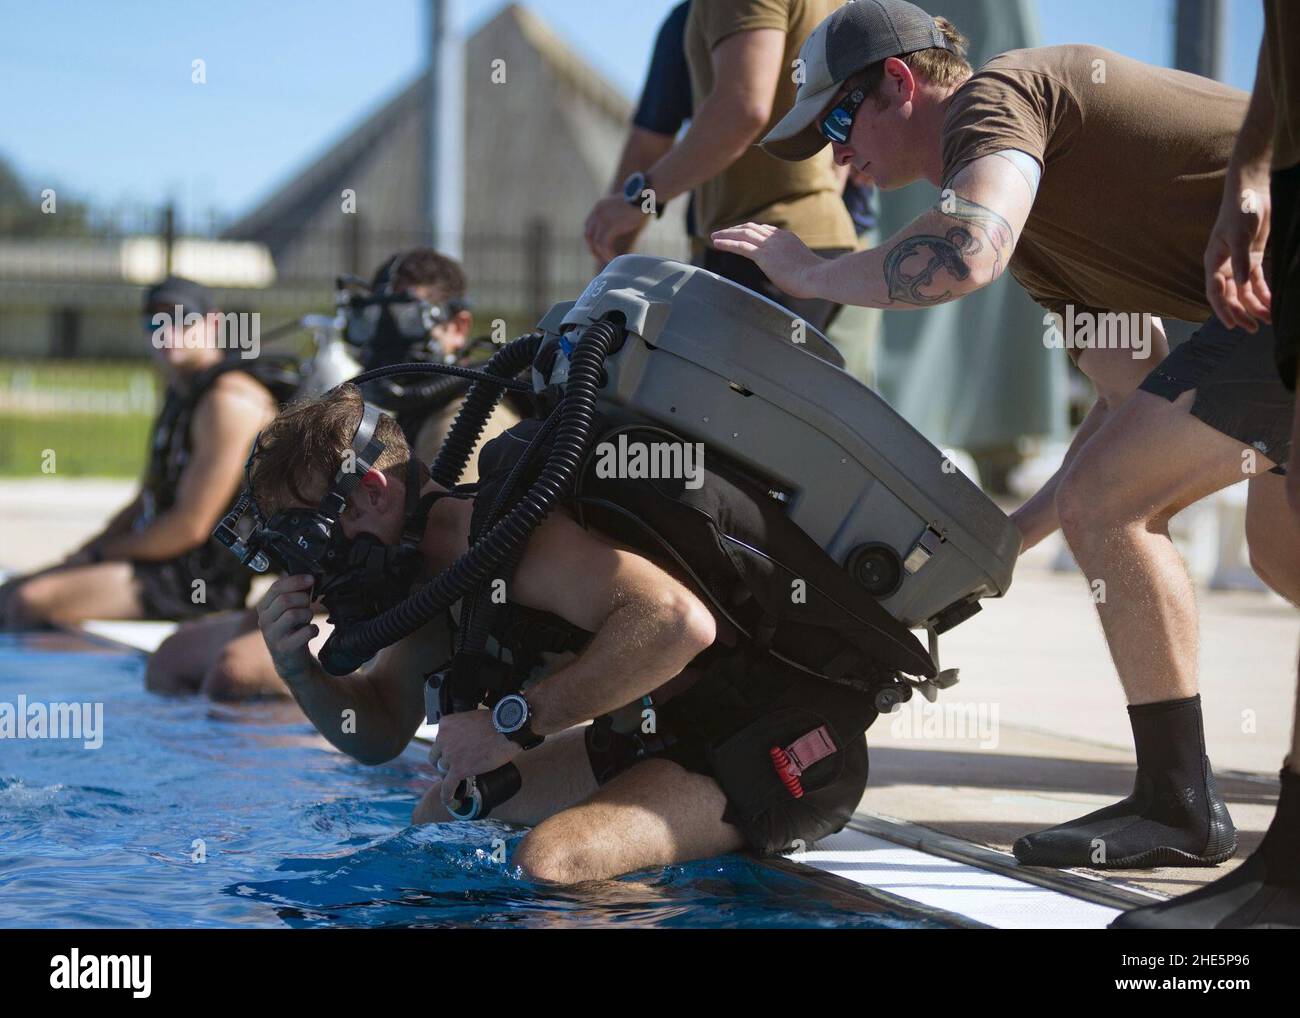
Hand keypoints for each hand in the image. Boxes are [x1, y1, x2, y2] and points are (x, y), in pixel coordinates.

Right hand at [257, 574, 317, 681]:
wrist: (290, 659)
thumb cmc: (291, 629)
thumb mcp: (287, 610)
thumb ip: (292, 594)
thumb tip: (307, 578)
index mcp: (264, 607)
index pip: (276, 587)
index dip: (296, 581)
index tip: (311, 579)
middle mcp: (264, 620)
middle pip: (285, 600)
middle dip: (303, 599)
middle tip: (308, 605)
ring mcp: (272, 636)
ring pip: (293, 615)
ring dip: (307, 614)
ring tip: (307, 620)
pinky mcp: (284, 649)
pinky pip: (304, 632)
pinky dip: (313, 629)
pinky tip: (311, 631)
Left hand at [431, 710, 520, 807]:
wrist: (508, 728)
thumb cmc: (496, 721)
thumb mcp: (472, 717)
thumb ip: (464, 727)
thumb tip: (469, 737)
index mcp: (446, 724)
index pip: (439, 740)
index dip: (445, 750)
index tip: (452, 754)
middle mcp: (443, 738)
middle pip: (436, 757)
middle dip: (443, 763)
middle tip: (453, 768)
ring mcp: (450, 755)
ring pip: (443, 770)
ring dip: (449, 776)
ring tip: (456, 781)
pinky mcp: (458, 769)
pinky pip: (447, 786)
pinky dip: (446, 794)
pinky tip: (448, 800)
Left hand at [584, 195, 648, 265]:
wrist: (644, 196)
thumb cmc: (638, 203)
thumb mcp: (620, 208)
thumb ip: (613, 217)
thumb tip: (616, 227)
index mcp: (598, 207)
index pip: (588, 227)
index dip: (591, 240)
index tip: (599, 249)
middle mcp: (597, 212)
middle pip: (588, 235)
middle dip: (593, 249)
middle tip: (602, 258)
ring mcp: (603, 219)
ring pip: (595, 242)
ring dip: (601, 254)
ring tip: (609, 260)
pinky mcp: (610, 226)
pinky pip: (604, 244)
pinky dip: (607, 253)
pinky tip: (613, 258)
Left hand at [710, 223, 823, 298]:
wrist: (818, 276)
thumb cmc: (816, 279)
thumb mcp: (805, 268)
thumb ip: (795, 267)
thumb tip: (797, 277)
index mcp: (787, 238)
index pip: (765, 230)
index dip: (751, 231)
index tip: (742, 234)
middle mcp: (777, 238)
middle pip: (752, 228)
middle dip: (736, 229)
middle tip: (723, 232)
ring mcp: (770, 245)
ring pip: (743, 234)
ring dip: (727, 234)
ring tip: (714, 236)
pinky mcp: (763, 255)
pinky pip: (740, 246)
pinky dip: (727, 243)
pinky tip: (716, 243)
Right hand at [1204, 167, 1271, 331]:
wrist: (1253, 189)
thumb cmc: (1241, 210)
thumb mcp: (1239, 235)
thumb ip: (1241, 261)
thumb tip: (1242, 286)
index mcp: (1214, 261)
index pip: (1216, 292)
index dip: (1223, 310)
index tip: (1233, 325)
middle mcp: (1224, 266)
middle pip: (1231, 296)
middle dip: (1242, 312)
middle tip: (1253, 329)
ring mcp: (1239, 262)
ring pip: (1245, 291)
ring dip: (1255, 305)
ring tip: (1268, 320)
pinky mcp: (1253, 257)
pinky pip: (1257, 281)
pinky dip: (1264, 292)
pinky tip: (1272, 304)